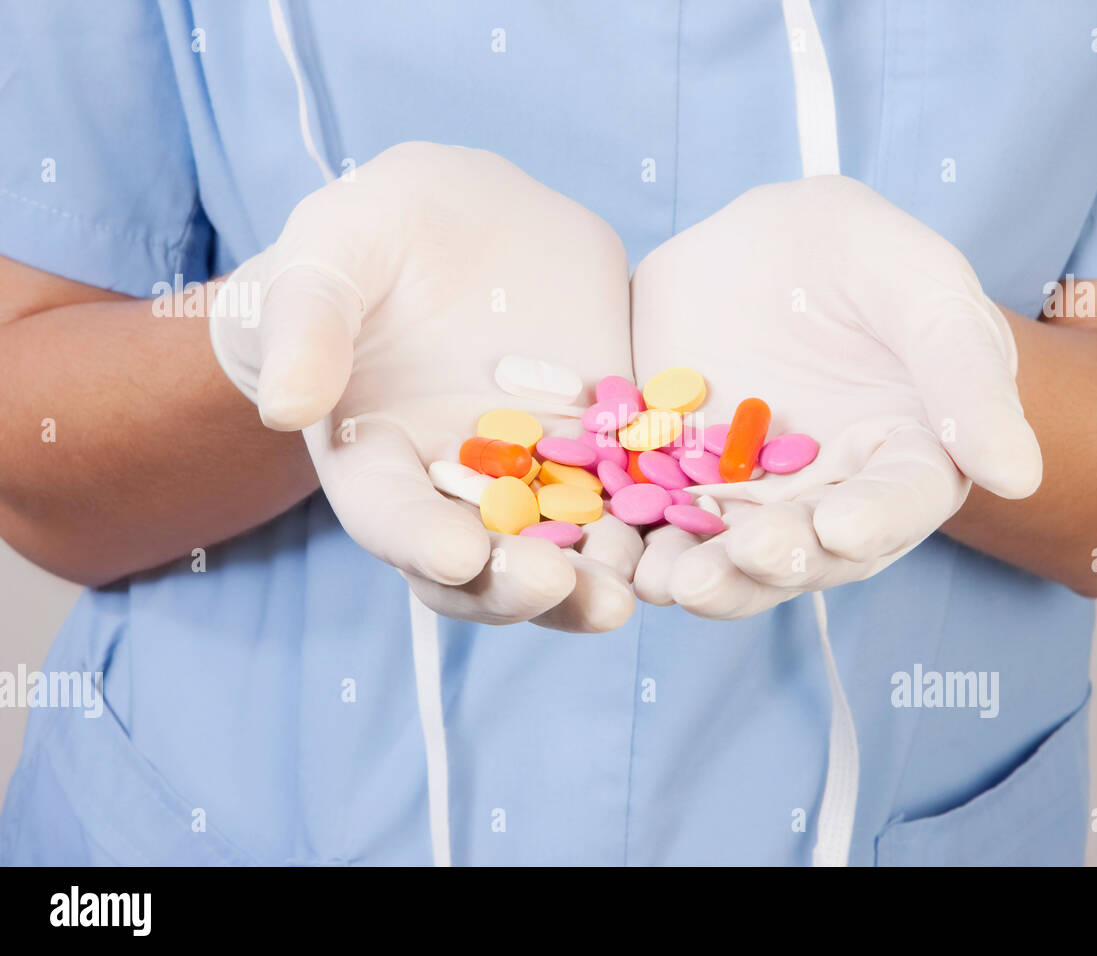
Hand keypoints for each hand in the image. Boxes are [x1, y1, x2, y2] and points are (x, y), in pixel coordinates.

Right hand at [210, 143, 641, 630]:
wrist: (463, 224)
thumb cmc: (372, 236)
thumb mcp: (333, 251)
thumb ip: (309, 321)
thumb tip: (283, 404)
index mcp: (376, 458)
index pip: (389, 517)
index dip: (419, 541)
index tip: (458, 554)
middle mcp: (455, 491)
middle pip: (480, 565)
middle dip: (517, 585)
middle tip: (559, 587)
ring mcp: (535, 479)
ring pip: (562, 552)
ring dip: (594, 580)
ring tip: (631, 587)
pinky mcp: (602, 452)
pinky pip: (630, 502)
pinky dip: (654, 526)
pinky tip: (687, 536)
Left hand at [629, 175, 1040, 617]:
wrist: (759, 243)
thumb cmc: (861, 256)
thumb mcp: (917, 283)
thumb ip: (964, 369)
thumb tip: (1018, 474)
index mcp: (906, 458)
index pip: (901, 503)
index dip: (875, 520)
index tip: (841, 525)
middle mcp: (831, 497)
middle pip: (811, 550)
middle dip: (779, 562)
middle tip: (747, 557)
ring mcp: (751, 498)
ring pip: (730, 552)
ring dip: (704, 574)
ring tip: (670, 580)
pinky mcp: (677, 484)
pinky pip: (658, 522)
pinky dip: (638, 540)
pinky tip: (615, 550)